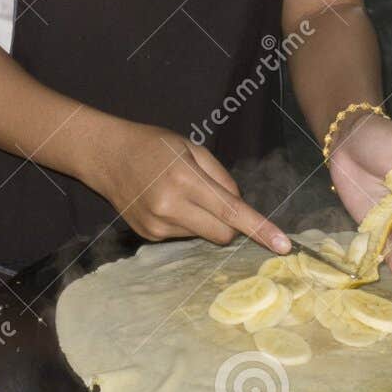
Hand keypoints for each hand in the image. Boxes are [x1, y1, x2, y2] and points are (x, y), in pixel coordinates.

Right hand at [91, 125, 288, 252]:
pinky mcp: (148, 236)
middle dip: (231, 223)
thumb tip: (239, 207)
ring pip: (204, 236)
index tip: (284, 245)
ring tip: (181, 194)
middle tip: (216, 197)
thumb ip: (221, 178)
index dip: (261, 229)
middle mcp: (170, 207)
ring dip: (205, 220)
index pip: (232, 211)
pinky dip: (186, 223)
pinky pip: (184, 237)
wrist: (106, 155)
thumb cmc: (153, 145)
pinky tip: (167, 204)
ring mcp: (157, 225)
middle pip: (223, 234)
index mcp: (185, 179)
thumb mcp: (192, 148)